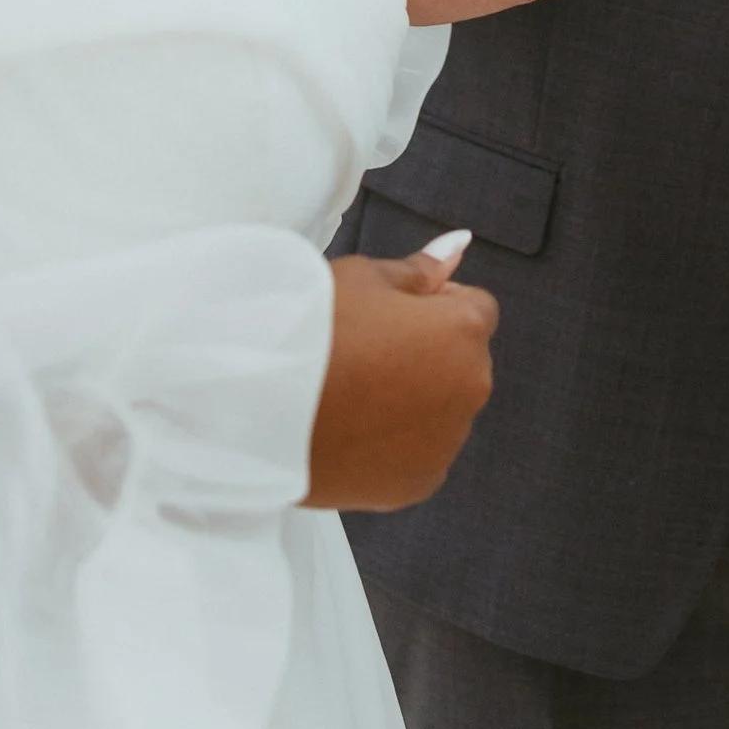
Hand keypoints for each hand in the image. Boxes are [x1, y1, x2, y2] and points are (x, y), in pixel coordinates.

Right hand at [306, 244, 499, 508]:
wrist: (254, 407)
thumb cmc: (309, 330)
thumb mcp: (362, 278)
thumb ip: (420, 268)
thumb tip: (460, 245)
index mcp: (464, 331)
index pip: (475, 306)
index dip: (433, 305)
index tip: (389, 313)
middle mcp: (470, 388)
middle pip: (461, 361)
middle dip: (428, 353)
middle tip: (363, 352)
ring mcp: (446, 442)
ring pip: (440, 410)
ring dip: (413, 400)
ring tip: (350, 393)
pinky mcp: (417, 483)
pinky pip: (418, 454)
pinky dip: (395, 444)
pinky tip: (350, 430)